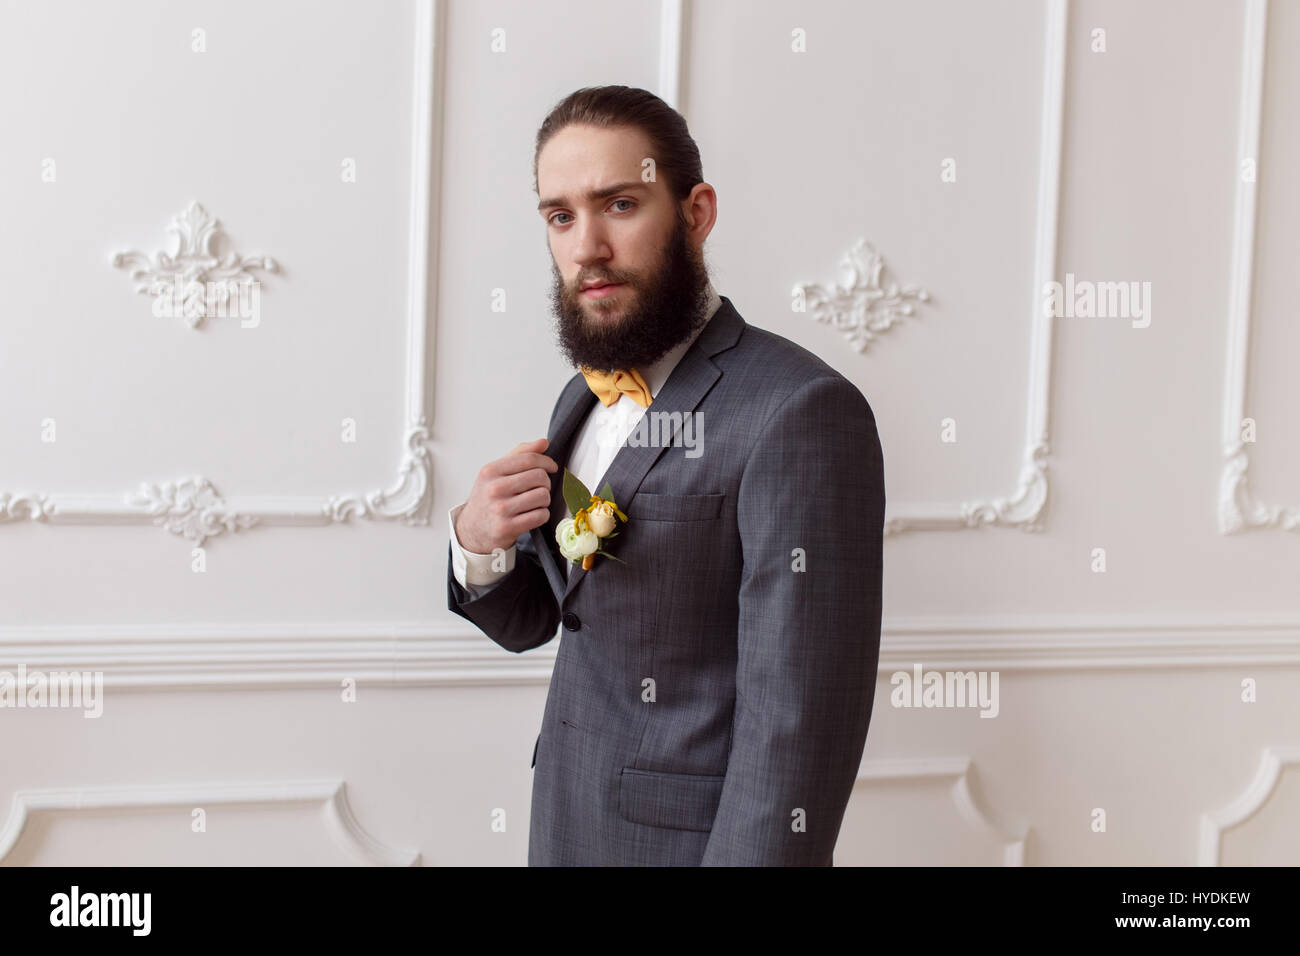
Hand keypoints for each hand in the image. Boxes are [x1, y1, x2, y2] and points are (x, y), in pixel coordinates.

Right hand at [455, 438, 556, 553]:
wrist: (472, 529)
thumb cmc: (487, 498)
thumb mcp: (496, 472)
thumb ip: (520, 454)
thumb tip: (543, 442)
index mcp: (490, 471)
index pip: (529, 459)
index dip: (546, 462)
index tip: (552, 467)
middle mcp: (494, 489)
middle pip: (539, 477)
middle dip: (545, 483)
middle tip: (539, 488)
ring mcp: (500, 509)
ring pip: (543, 496)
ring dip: (544, 500)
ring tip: (534, 502)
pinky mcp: (508, 528)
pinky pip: (541, 515)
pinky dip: (542, 515)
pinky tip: (532, 514)